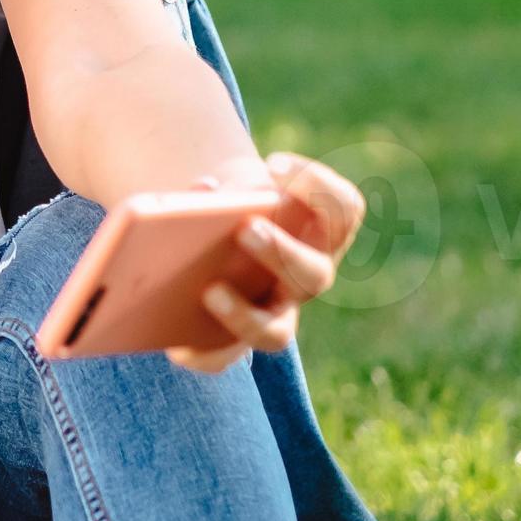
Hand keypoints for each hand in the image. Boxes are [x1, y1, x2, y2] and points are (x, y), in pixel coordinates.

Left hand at [169, 152, 368, 372]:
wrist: (211, 227)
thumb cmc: (230, 200)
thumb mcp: (229, 186)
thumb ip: (221, 188)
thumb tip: (202, 196)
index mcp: (319, 231)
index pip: (344, 208)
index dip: (317, 186)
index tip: (273, 163)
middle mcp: (306, 277)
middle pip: (313, 274)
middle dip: (281, 252)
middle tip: (246, 228)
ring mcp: (275, 313)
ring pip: (276, 332)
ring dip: (243, 315)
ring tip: (208, 291)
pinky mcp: (237, 338)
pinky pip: (224, 357)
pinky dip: (203, 354)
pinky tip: (176, 347)